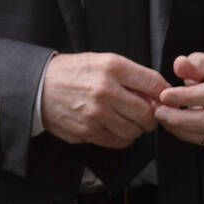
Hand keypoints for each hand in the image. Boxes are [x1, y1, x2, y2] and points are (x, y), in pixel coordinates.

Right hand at [41, 52, 167, 147]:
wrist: (39, 86)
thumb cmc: (74, 72)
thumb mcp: (102, 61)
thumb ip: (131, 76)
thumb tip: (158, 95)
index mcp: (112, 67)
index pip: (154, 84)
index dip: (163, 94)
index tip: (163, 98)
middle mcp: (106, 91)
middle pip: (147, 113)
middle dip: (151, 116)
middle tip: (146, 113)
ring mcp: (96, 114)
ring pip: (134, 131)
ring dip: (136, 128)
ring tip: (128, 119)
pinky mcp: (88, 131)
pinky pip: (118, 142)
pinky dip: (121, 137)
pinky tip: (114, 126)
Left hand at [154, 52, 203, 146]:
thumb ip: (193, 64)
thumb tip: (180, 65)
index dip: (187, 96)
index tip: (164, 95)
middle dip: (180, 117)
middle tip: (159, 110)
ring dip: (178, 126)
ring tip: (161, 114)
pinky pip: (201, 140)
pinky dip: (182, 133)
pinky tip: (169, 122)